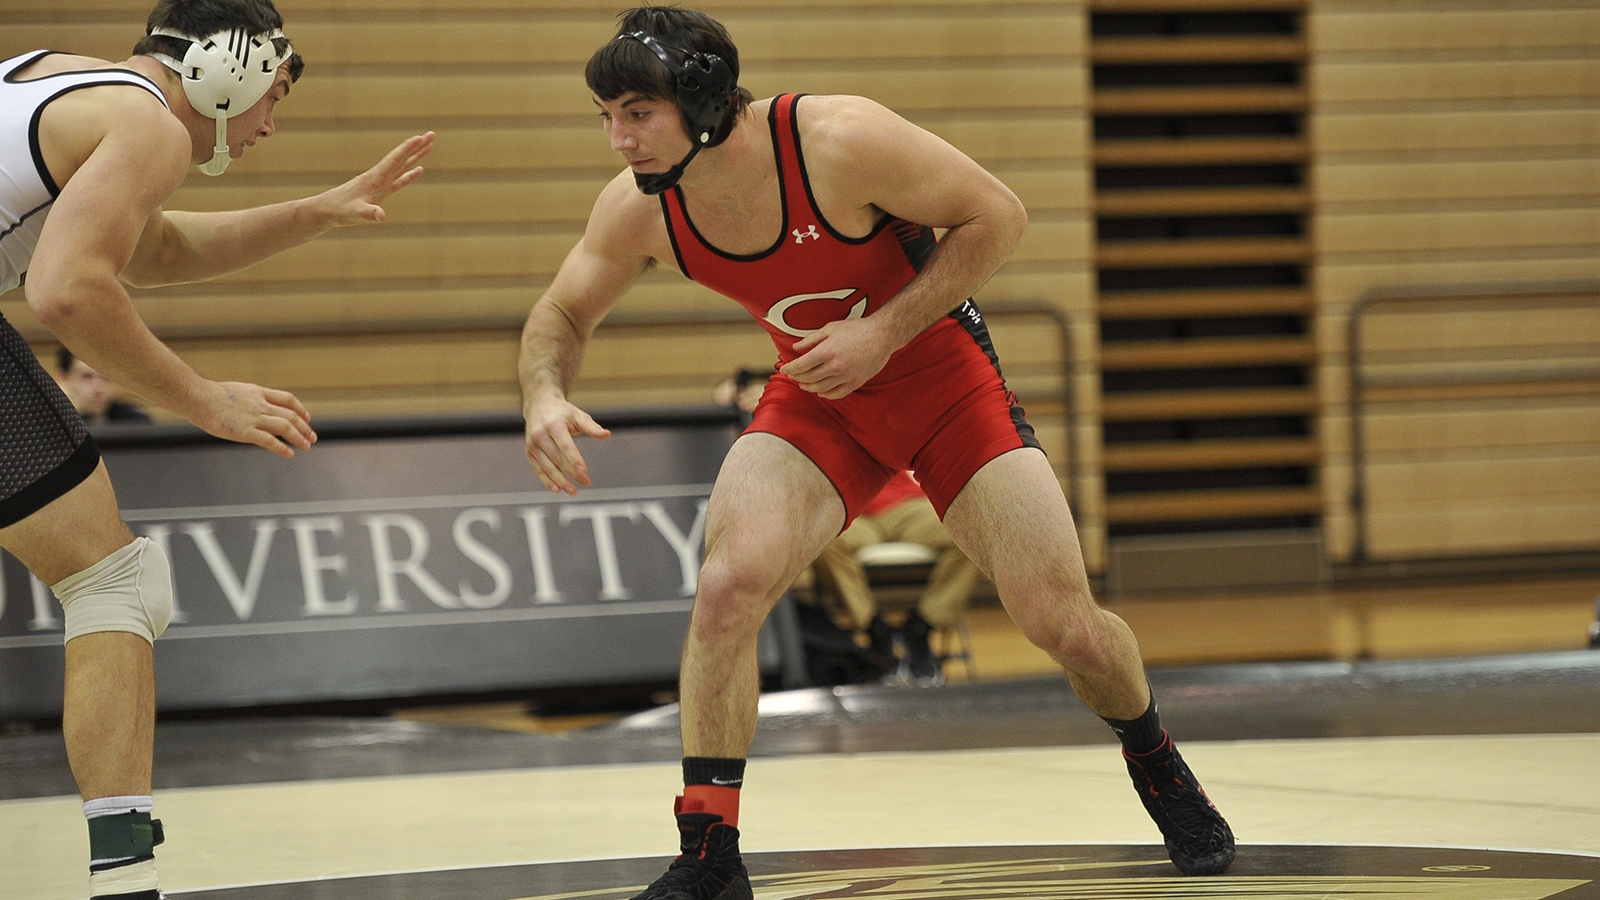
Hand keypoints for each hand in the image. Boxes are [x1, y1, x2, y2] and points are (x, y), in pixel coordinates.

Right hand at [192, 381, 315, 458]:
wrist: (197, 397)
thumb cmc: (210, 395)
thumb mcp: (237, 391)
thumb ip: (249, 399)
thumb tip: (252, 408)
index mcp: (258, 392)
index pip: (287, 399)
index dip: (300, 409)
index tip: (307, 417)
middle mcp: (260, 404)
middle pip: (290, 415)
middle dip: (304, 427)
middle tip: (312, 437)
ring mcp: (254, 418)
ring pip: (285, 427)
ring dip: (299, 437)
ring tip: (307, 446)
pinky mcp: (245, 431)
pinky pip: (269, 441)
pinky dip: (282, 448)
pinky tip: (289, 454)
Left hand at [318, 132, 433, 226]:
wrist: (328, 210)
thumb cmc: (339, 210)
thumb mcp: (354, 213)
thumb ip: (368, 213)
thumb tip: (382, 216)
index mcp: (375, 178)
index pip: (394, 160)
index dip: (407, 149)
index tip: (420, 138)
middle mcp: (379, 177)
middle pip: (402, 158)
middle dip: (417, 146)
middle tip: (432, 134)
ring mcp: (381, 183)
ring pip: (402, 166)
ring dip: (416, 156)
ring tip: (429, 145)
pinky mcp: (381, 192)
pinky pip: (400, 180)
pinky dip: (410, 174)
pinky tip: (419, 170)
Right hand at [523, 397, 610, 493]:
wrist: (539, 405)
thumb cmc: (562, 412)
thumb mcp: (578, 415)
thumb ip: (592, 427)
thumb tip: (606, 435)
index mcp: (554, 424)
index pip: (565, 445)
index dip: (574, 459)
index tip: (584, 472)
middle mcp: (540, 434)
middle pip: (557, 458)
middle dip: (571, 473)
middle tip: (586, 482)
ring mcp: (533, 444)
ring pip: (547, 466)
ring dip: (560, 481)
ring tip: (573, 491)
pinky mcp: (529, 451)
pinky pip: (538, 469)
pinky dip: (547, 480)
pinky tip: (557, 489)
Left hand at [780, 317, 893, 399]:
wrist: (882, 335)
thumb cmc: (856, 328)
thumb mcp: (831, 328)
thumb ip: (811, 339)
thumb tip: (796, 347)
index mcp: (826, 351)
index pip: (801, 365)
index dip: (790, 369)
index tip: (784, 369)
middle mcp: (834, 366)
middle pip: (809, 378)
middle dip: (797, 377)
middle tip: (792, 376)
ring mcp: (846, 376)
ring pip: (821, 388)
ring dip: (809, 387)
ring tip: (803, 384)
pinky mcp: (856, 382)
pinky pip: (837, 394)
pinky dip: (826, 394)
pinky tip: (820, 391)